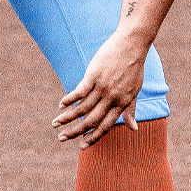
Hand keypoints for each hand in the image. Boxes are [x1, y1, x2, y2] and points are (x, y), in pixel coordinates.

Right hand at [55, 30, 149, 146]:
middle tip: (62, 139)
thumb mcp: (135, 91)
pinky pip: (79, 91)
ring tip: (55, 124)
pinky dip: (69, 99)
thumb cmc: (134, 68)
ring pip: (82, 107)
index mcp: (123, 103)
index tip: (82, 146)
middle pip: (91, 120)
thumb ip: (131, 110)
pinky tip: (61, 105)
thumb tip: (134, 129)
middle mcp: (112, 97)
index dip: (94, 137)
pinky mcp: (94, 75)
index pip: (106, 125)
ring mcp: (103, 86)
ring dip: (67, 117)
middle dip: (75, 132)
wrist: (132, 44)